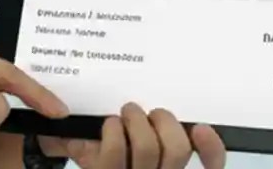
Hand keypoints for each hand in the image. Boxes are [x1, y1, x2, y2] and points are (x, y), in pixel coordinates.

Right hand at [38, 103, 225, 168]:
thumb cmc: (100, 157)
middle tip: (129, 110)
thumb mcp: (81, 150)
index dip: (113, 137)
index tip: (110, 121)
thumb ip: (73, 139)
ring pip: (176, 151)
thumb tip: (60, 117)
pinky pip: (211, 166)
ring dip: (166, 123)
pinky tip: (199, 129)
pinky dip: (210, 147)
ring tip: (155, 115)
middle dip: (138, 121)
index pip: (111, 159)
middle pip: (148, 150)